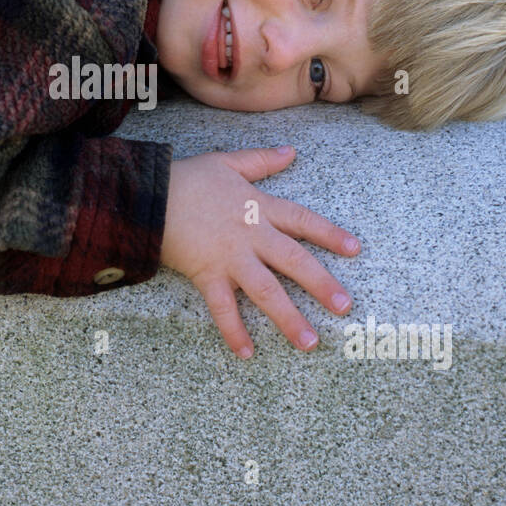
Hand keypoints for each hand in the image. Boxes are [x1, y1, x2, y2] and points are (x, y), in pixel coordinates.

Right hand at [159, 145, 360, 358]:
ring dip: (288, 318)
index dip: (330, 235)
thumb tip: (290, 151)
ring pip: (266, 291)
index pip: (303, 221)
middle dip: (321, 284)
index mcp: (259, 207)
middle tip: (344, 307)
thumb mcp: (227, 162)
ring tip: (309, 342)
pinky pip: (223, 308)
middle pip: (294, 261)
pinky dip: (234, 331)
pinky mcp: (207, 275)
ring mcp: (231, 258)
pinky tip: (247, 353)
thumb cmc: (188, 178)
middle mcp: (252, 235)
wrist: (150, 194)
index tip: (355, 250)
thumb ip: (261, 160)